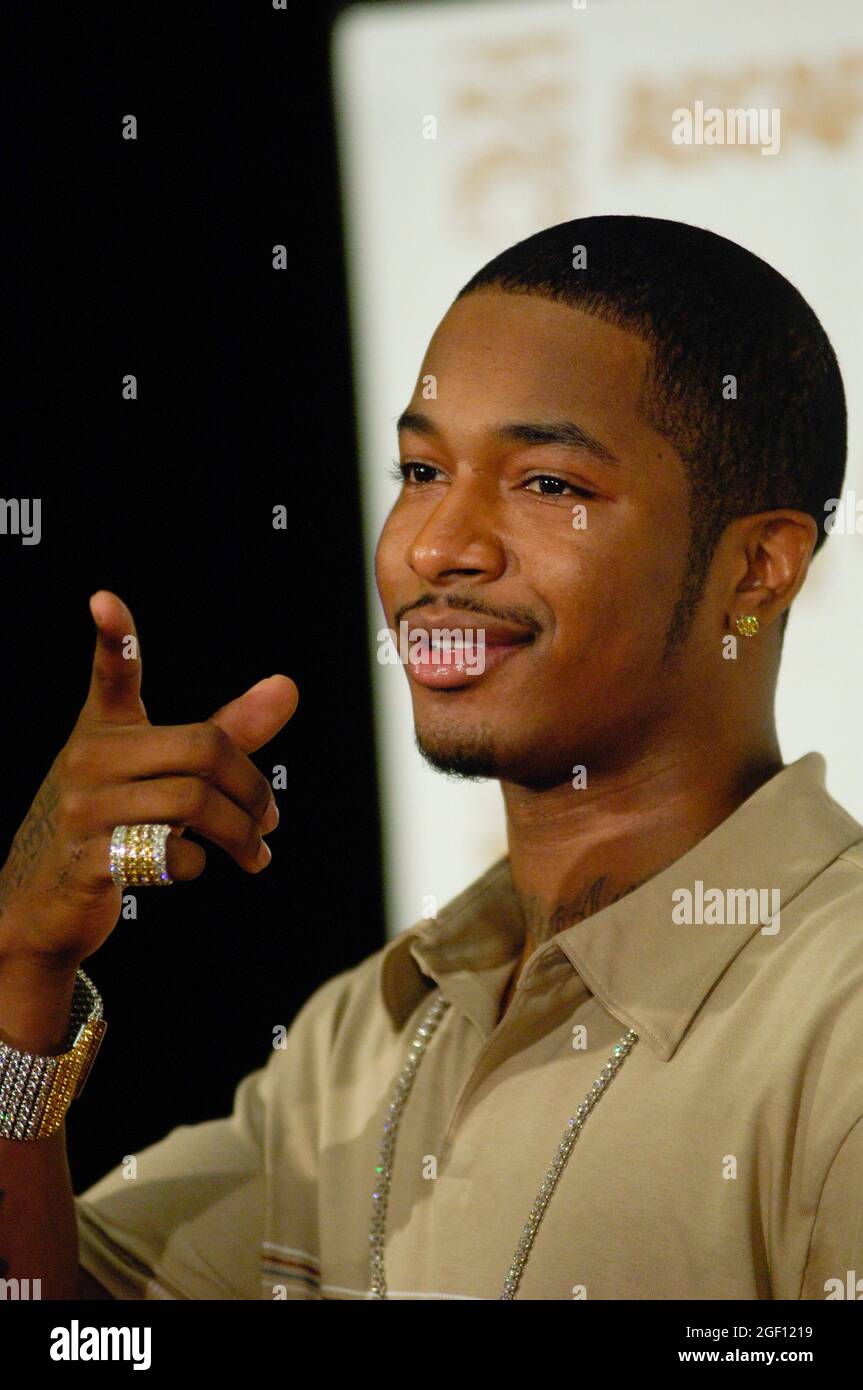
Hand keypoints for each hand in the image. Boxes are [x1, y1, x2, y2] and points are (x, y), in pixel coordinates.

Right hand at [0, 590, 297, 969]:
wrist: (42, 904)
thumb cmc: (116, 825)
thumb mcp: (165, 774)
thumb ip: (229, 733)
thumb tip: (288, 685)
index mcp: (105, 729)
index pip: (112, 674)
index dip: (113, 637)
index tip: (103, 599)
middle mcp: (89, 759)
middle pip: (203, 750)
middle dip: (252, 789)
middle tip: (271, 819)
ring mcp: (83, 809)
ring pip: (192, 802)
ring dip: (240, 834)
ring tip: (256, 852)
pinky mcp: (87, 859)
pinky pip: (167, 853)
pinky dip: (196, 864)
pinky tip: (195, 867)